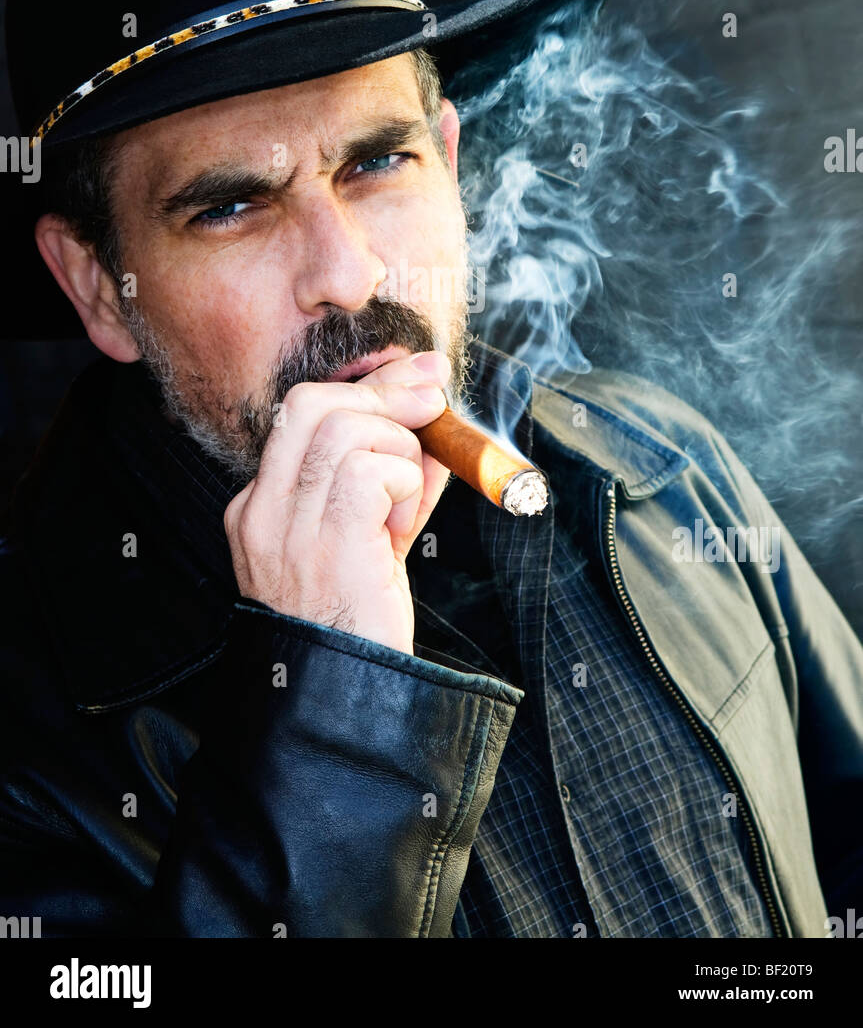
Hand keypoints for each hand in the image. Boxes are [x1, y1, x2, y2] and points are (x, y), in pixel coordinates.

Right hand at [223, 351, 451, 654]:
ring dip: (400, 452)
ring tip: (405, 505)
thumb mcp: (373, 534)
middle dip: (385, 391)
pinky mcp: (326, 546)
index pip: (303, 413)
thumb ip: (395, 474)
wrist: (349, 699)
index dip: (369, 388)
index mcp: (259, 506)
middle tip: (432, 403)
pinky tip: (399, 530)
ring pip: (346, 429)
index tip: (419, 377)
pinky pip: (371, 472)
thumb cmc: (363, 622)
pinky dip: (403, 486)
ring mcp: (286, 529)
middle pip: (311, 403)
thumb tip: (429, 411)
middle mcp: (260, 511)